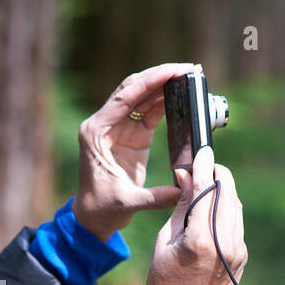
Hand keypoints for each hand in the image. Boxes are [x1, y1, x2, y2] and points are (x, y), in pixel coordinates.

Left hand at [74, 62, 202, 241]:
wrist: (95, 216)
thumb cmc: (103, 208)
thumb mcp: (128, 202)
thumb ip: (156, 196)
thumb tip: (185, 190)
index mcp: (96, 132)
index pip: (124, 97)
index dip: (149, 81)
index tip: (173, 70)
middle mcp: (105, 124)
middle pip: (133, 88)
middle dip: (159, 76)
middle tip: (187, 68)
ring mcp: (119, 128)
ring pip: (142, 96)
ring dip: (164, 85)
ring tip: (190, 76)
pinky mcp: (132, 134)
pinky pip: (150, 111)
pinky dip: (166, 102)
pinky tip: (184, 95)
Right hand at [144, 145, 247, 284]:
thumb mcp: (165, 243)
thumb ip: (180, 209)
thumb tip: (187, 179)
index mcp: (202, 238)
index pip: (207, 188)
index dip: (204, 165)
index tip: (202, 150)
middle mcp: (226, 242)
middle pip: (228, 193)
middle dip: (218, 175)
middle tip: (205, 165)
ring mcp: (237, 251)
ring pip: (235, 207)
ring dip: (223, 193)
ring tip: (207, 185)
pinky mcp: (241, 259)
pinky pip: (237, 225)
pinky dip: (226, 212)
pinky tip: (213, 211)